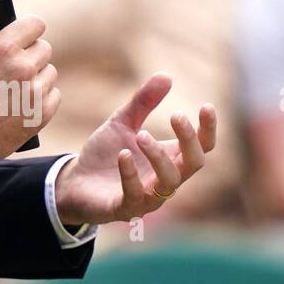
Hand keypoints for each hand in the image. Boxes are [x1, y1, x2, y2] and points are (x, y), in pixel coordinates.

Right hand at [0, 0, 59, 171]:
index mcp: (3, 48)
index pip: (36, 24)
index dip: (26, 31)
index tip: (18, 40)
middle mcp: (24, 68)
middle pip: (44, 48)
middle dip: (28, 56)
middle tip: (6, 71)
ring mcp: (35, 93)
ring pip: (49, 72)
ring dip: (35, 78)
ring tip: (10, 90)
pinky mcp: (42, 115)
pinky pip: (54, 96)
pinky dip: (40, 99)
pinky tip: (18, 105)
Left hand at [53, 74, 215, 226]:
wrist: (75, 182)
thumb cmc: (106, 154)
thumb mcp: (122, 122)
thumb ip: (143, 102)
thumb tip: (166, 75)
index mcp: (170, 157)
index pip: (202, 146)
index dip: (208, 128)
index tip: (206, 106)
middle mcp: (165, 179)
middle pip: (194, 163)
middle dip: (189, 139)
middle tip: (175, 115)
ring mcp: (148, 197)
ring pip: (169, 181)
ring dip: (158, 157)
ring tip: (141, 136)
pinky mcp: (125, 208)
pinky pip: (135, 195)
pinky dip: (130, 174)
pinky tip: (123, 154)